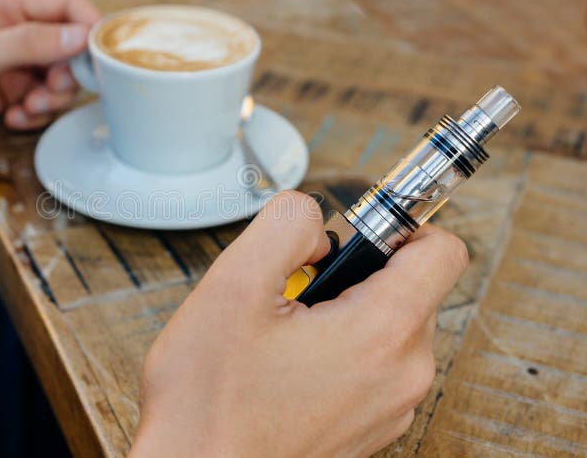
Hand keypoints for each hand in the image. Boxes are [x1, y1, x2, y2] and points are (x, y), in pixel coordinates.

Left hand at [0, 0, 100, 155]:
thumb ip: (28, 44)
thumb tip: (79, 36)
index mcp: (0, 5)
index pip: (64, 4)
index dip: (88, 28)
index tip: (102, 58)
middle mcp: (10, 31)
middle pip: (69, 45)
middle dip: (68, 74)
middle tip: (51, 91)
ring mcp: (10, 64)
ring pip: (60, 77)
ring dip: (52, 98)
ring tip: (27, 109)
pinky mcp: (7, 93)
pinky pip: (43, 101)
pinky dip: (36, 114)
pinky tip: (13, 119)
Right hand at [131, 191, 467, 456]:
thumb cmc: (208, 403)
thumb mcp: (234, 286)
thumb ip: (285, 225)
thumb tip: (316, 223)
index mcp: (382, 333)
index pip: (441, 250)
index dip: (402, 224)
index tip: (360, 229)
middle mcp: (402, 375)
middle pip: (408, 287)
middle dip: (354, 273)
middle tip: (295, 291)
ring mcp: (389, 408)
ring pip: (387, 326)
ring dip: (342, 313)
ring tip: (283, 333)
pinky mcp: (369, 427)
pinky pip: (372, 365)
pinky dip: (339, 350)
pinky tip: (287, 365)